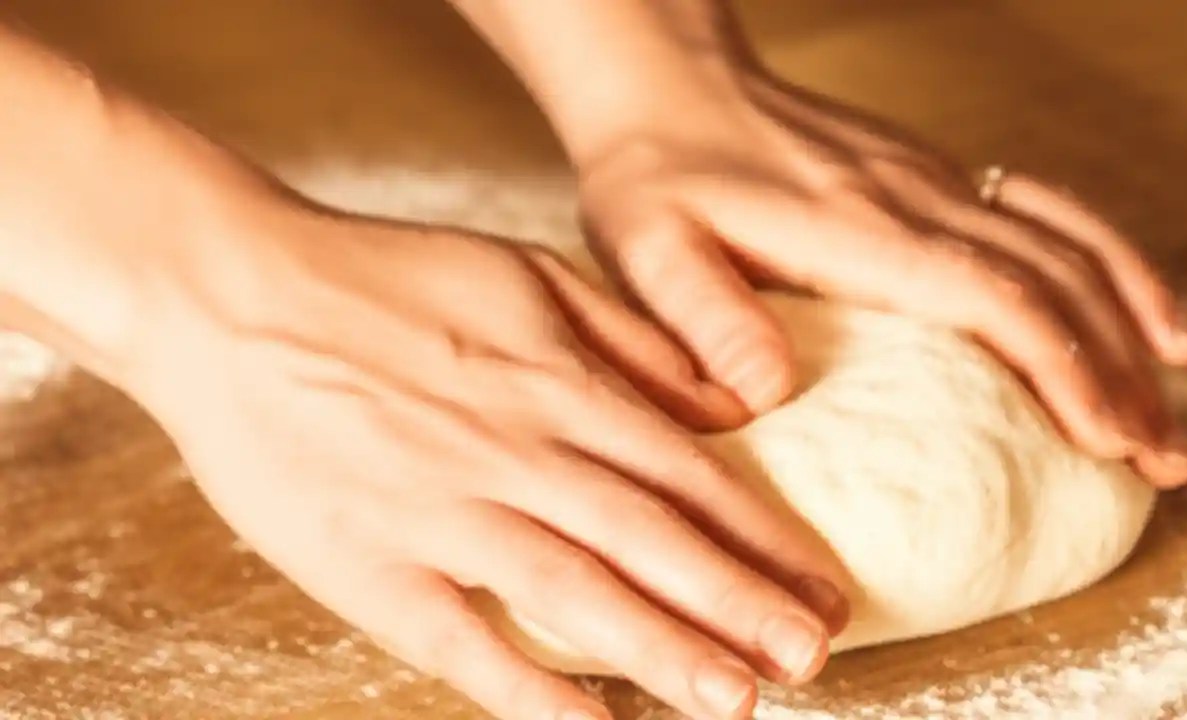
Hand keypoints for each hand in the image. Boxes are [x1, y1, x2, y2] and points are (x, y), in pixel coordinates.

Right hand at [122, 193, 850, 719]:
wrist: (233, 295)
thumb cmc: (389, 278)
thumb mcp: (529, 273)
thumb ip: (633, 341)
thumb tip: (731, 407)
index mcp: (560, 385)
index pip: (692, 477)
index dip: (765, 539)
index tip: (823, 586)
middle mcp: (518, 454)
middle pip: (654, 543)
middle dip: (742, 606)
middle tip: (814, 660)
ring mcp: (444, 514)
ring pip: (578, 595)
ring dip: (664, 653)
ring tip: (738, 701)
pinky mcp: (372, 567)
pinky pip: (466, 642)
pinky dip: (532, 692)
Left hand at [576, 70, 1186, 487]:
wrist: (667, 87)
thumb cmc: (654, 176)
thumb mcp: (648, 250)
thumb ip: (702, 317)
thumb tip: (766, 391)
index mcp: (855, 230)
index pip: (990, 298)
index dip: (1063, 369)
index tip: (1110, 439)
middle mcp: (914, 199)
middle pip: (1053, 281)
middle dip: (1119, 372)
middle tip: (1166, 458)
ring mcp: (933, 182)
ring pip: (1067, 246)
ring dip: (1131, 325)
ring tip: (1172, 406)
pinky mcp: (932, 178)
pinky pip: (1047, 212)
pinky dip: (1108, 261)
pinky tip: (1143, 310)